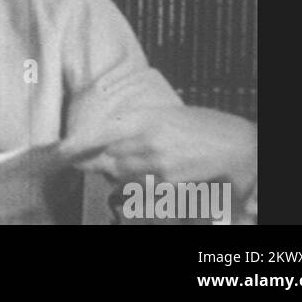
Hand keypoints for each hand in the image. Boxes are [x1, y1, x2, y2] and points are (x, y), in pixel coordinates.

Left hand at [58, 105, 256, 194]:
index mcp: (144, 118)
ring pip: (121, 174)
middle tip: (85, 160)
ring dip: (118, 172)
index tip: (60, 150)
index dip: (77, 144)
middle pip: (107, 158)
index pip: (100, 132)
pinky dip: (139, 184)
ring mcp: (156, 164)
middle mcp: (146, 140)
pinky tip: (153, 176)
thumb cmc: (206, 126)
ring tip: (138, 163)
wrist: (241, 145)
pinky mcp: (168, 184)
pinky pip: (141, 187)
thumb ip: (135, 124)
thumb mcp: (166, 114)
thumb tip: (109, 134)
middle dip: (97, 160)